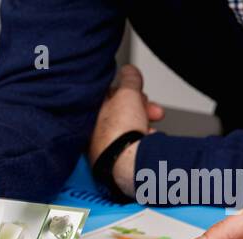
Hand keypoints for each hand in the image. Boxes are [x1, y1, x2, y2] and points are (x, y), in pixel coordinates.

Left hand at [88, 65, 164, 196]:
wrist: (128, 163)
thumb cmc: (120, 132)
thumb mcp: (127, 94)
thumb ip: (129, 79)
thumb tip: (128, 70)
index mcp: (88, 117)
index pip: (109, 97)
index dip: (128, 92)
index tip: (140, 92)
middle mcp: (92, 135)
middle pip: (121, 114)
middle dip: (143, 108)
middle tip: (154, 110)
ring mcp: (103, 151)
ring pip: (129, 130)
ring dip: (146, 124)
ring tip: (152, 127)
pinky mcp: (117, 163)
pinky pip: (134, 146)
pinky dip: (144, 141)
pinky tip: (150, 141)